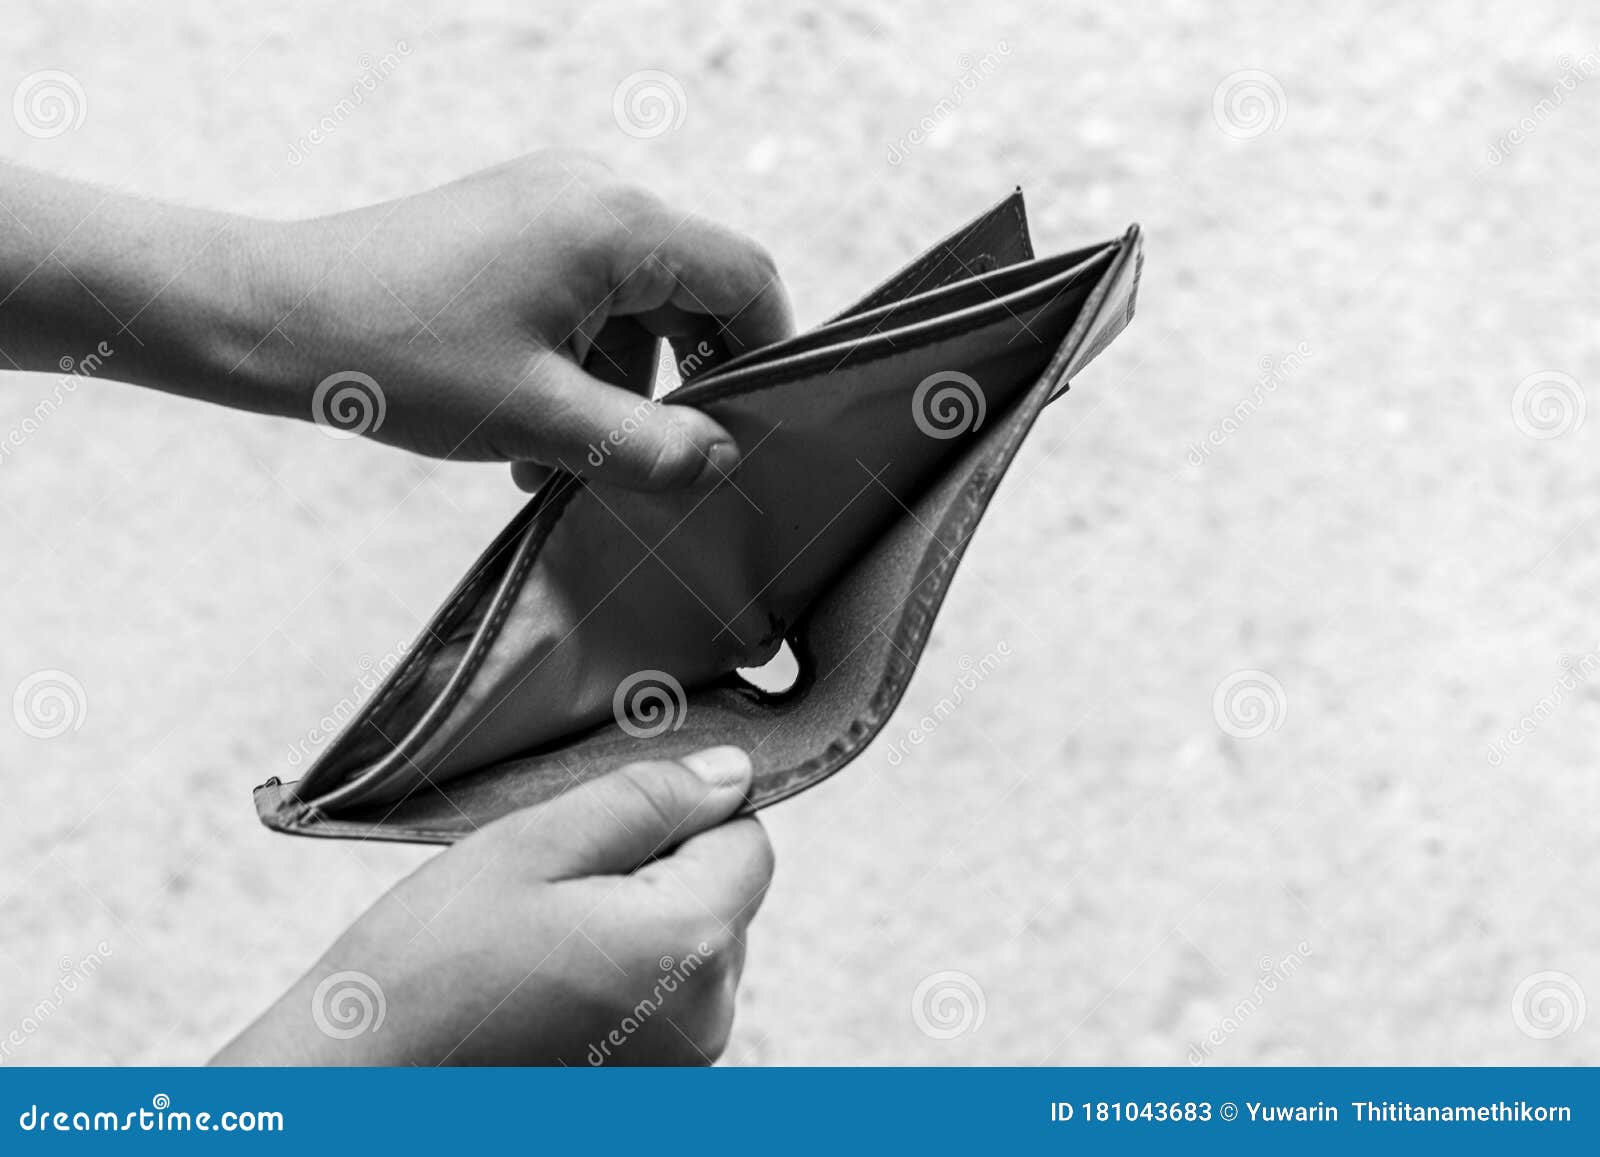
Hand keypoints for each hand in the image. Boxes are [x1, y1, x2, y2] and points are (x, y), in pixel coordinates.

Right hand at [215, 746, 772, 1065]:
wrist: (359, 1092)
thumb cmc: (430, 967)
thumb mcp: (533, 847)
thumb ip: (647, 800)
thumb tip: (732, 773)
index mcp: (691, 943)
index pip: (747, 837)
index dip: (681, 815)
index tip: (599, 835)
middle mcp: (709, 1015)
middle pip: (725, 897)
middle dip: (657, 874)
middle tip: (552, 892)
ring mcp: (684, 1066)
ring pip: (692, 949)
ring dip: (636, 929)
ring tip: (539, 946)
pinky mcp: (654, 1092)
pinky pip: (664, 1004)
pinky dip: (620, 983)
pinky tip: (545, 990)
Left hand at [242, 150, 794, 489]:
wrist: (274, 317)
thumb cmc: (400, 358)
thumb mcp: (541, 421)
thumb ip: (650, 446)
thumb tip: (723, 463)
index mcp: (617, 224)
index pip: (746, 278)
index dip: (766, 355)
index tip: (756, 429)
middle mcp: (593, 194)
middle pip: (692, 292)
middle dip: (682, 384)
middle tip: (662, 459)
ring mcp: (549, 204)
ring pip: (635, 305)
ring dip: (622, 386)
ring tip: (571, 460)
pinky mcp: (514, 226)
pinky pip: (585, 295)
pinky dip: (580, 362)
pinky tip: (538, 427)